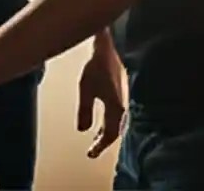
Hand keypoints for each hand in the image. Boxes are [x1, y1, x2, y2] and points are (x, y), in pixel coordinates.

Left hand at [77, 38, 125, 157]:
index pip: (109, 135)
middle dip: (102, 143)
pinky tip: (100, 124)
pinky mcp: (119, 95)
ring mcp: (121, 101)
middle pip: (114, 132)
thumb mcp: (85, 88)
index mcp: (115, 108)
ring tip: (94, 140)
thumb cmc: (97, 66)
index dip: (100, 146)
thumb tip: (82, 130)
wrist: (109, 49)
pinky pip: (115, 116)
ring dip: (105, 133)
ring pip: (115, 124)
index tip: (90, 154)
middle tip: (92, 151)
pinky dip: (108, 124)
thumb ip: (84, 110)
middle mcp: (121, 107)